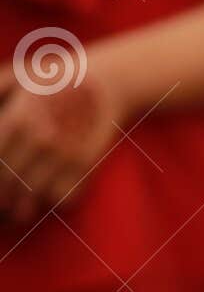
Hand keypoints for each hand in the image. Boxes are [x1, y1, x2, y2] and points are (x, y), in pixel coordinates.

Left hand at [0, 67, 120, 221]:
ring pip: (35, 195)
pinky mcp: (86, 165)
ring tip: (17, 214)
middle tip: (2, 208)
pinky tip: (45, 200)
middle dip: (2, 200)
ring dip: (23, 209)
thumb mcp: (14, 77)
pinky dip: (53, 203)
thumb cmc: (53, 78)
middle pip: (10, 182)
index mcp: (19, 119)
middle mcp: (42, 140)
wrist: (105, 81)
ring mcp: (66, 155)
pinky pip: (65, 197)